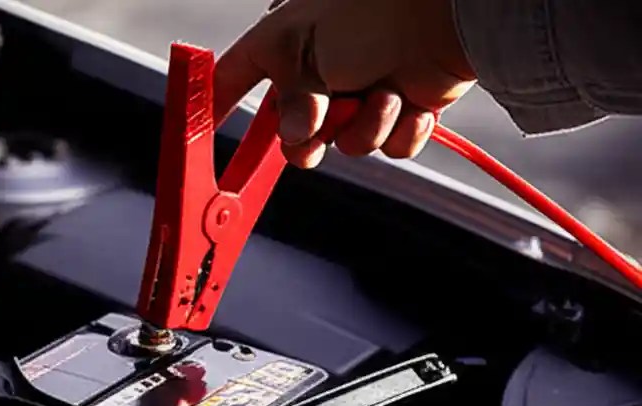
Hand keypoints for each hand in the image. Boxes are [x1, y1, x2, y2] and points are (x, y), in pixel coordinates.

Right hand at [217, 0, 476, 167]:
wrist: (452, 11)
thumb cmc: (373, 10)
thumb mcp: (302, 50)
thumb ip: (287, 100)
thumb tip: (295, 137)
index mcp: (288, 42)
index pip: (237, 78)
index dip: (218, 106)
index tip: (199, 135)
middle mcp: (323, 67)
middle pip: (294, 130)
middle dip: (310, 137)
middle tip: (317, 129)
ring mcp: (364, 88)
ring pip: (346, 143)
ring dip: (365, 128)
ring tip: (383, 96)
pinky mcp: (405, 107)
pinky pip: (388, 146)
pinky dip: (400, 130)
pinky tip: (411, 104)